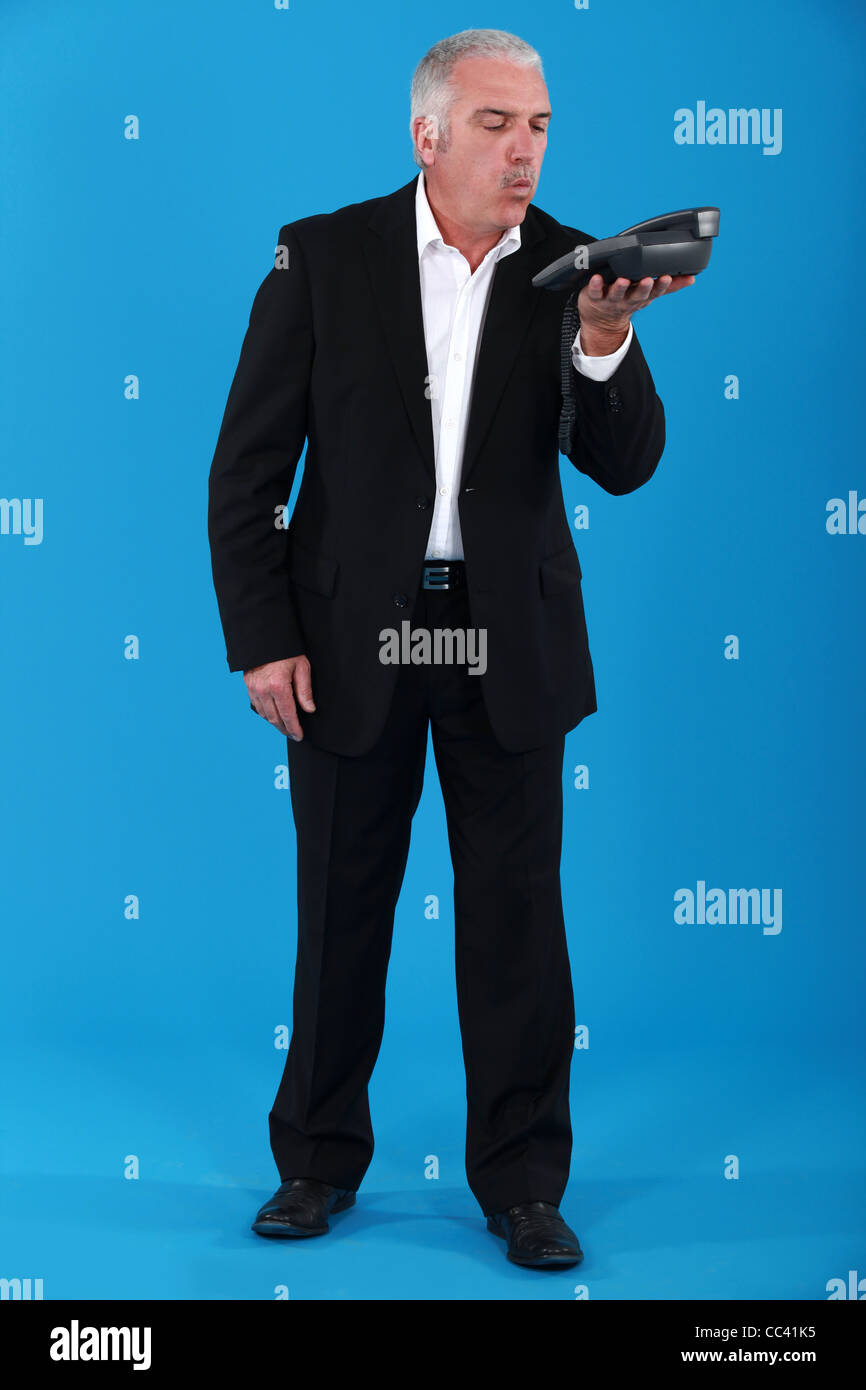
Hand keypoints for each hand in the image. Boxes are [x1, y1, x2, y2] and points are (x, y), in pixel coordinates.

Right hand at [244, 655, 314, 740]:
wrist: (264, 636)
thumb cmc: (286, 649)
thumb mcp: (302, 666)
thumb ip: (305, 690)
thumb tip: (309, 709)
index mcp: (278, 686)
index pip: (287, 715)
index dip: (294, 728)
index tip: (299, 736)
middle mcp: (263, 690)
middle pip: (274, 718)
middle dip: (284, 729)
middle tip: (293, 735)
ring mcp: (253, 688)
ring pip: (264, 714)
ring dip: (274, 723)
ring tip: (284, 726)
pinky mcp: (248, 685)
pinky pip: (256, 705)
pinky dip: (265, 713)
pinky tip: (272, 714)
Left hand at [577, 272, 695, 354]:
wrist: (600, 321)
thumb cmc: (626, 301)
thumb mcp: (649, 295)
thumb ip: (669, 286)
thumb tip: (692, 278)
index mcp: (641, 297)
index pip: (654, 292)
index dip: (661, 286)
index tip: (667, 276)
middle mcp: (627, 300)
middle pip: (637, 295)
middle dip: (643, 288)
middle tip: (649, 279)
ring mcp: (611, 300)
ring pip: (616, 294)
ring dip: (620, 287)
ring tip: (623, 280)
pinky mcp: (594, 297)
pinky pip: (594, 292)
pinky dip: (595, 286)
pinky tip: (596, 278)